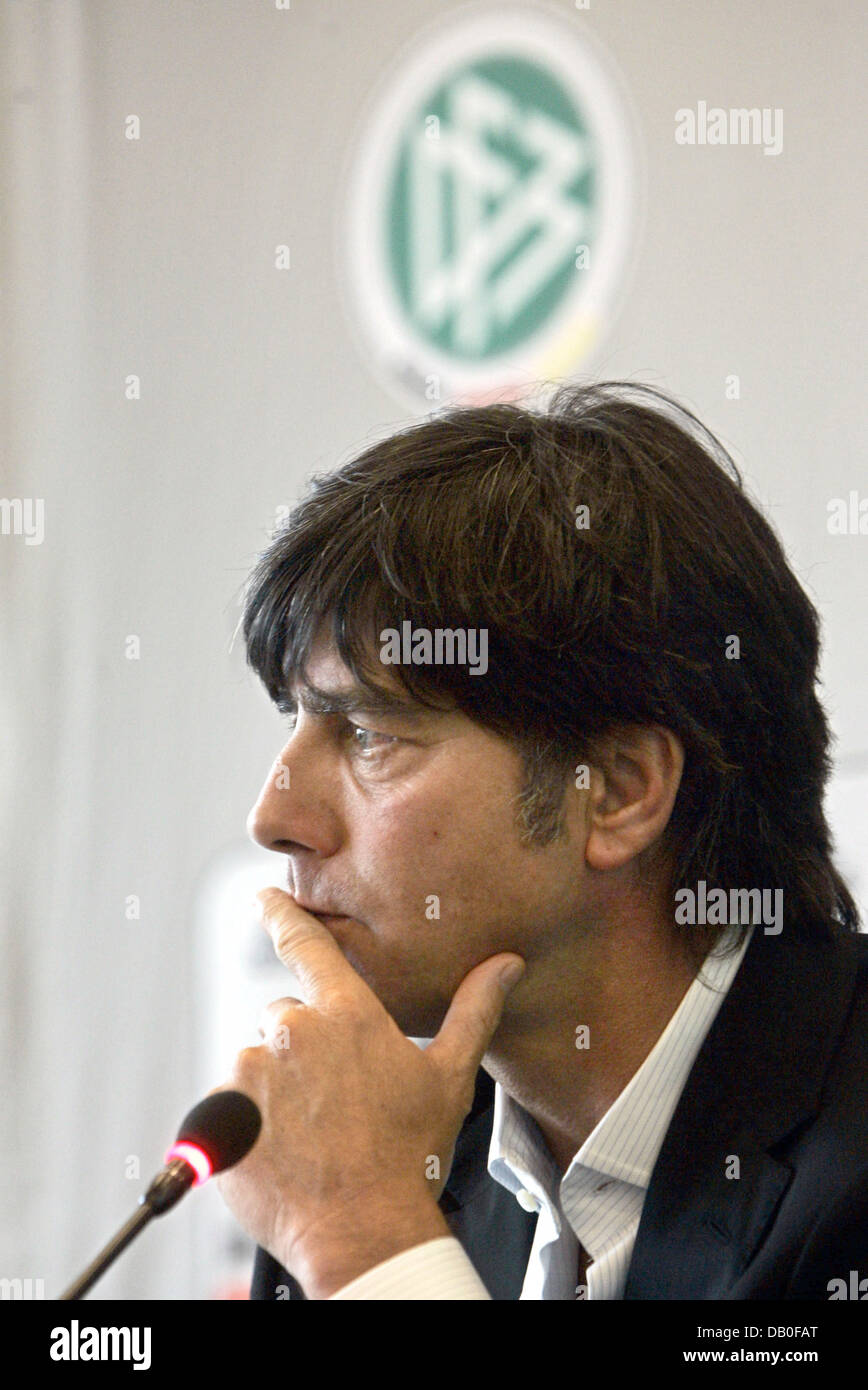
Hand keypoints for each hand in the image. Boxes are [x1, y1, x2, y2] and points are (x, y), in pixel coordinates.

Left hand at [215, 887, 524, 1297]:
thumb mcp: (448, 1078)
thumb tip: (506, 963)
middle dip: (300, 1050)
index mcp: (345, 1013)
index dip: (281, 913)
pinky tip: (282, 1152)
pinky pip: (226, 1110)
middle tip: (332, 1101)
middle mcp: (291, 1031)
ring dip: (274, 1090)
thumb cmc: (407, 1156)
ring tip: (309, 1134)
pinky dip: (245, 1126)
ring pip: (255, 1066)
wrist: (361, 1233)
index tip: (263, 896)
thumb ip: (472, 1010)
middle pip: (283, 1019)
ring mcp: (249, 1073)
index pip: (305, 943)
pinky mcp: (219, 1118)